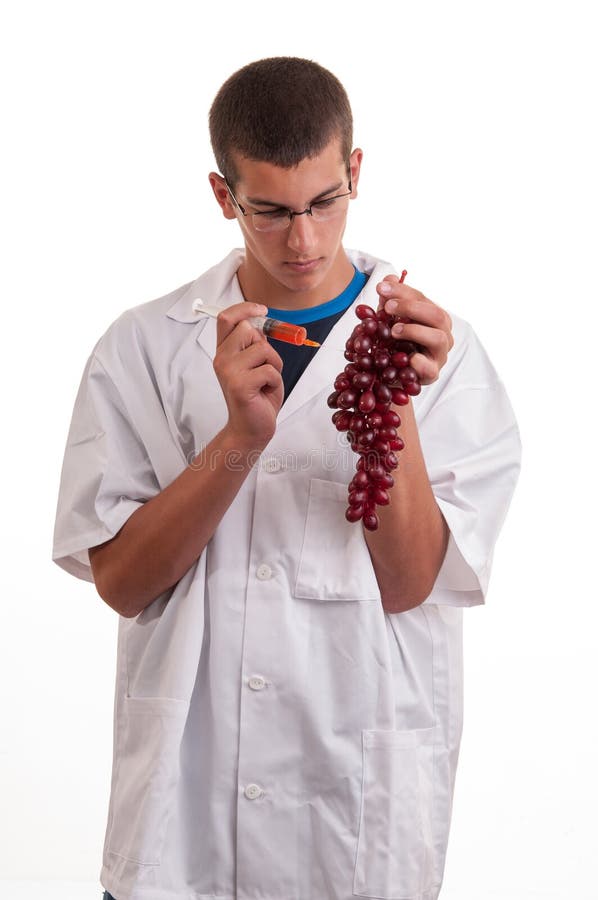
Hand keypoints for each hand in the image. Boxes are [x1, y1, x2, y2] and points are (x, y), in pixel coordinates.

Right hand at [212, 302, 283, 449]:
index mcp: (224, 352)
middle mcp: (221, 359)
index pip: (226, 318)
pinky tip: (265, 392)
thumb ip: (254, 344)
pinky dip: (275, 381)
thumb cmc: (257, 397)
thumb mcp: (256, 364)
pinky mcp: (240, 385)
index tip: (262, 310)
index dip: (245, 308)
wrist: (250, 429)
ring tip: (265, 382)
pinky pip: (270, 370)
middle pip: (248, 329)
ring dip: (274, 365)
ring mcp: (229, 372)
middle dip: (266, 346)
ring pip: (264, 349)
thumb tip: (261, 322)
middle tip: (265, 367)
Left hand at [376, 276, 453, 383]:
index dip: (402, 291)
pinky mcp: (432, 374)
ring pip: (438, 338)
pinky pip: (430, 368)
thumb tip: (388, 279)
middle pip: (436, 314)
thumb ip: (390, 301)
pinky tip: (409, 357)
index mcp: (434, 317)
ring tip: (394, 331)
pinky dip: (420, 362)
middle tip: (388, 307)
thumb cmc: (396, 344)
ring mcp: (439, 354)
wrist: (394, 374)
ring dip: (415, 331)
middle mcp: (442, 333)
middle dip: (411, 307)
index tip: (381, 288)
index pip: (422, 298)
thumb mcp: (389, 320)